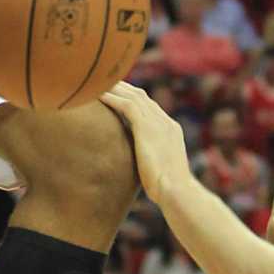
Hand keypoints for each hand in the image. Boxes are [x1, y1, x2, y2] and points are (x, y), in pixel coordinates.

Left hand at [100, 83, 191, 206]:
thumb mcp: (159, 168)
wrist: (177, 192)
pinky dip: (112, 98)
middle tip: (102, 81)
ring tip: (95, 83)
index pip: (149, 106)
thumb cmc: (167, 190)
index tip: (117, 94)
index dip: (132, 98)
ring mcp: (158, 123)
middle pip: (141, 96)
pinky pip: (127, 105)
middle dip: (122, 88)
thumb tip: (138, 166)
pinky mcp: (147, 128)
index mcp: (170, 130)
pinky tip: (97, 96)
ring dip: (114, 88)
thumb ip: (150, 159)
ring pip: (133, 96)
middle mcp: (165, 122)